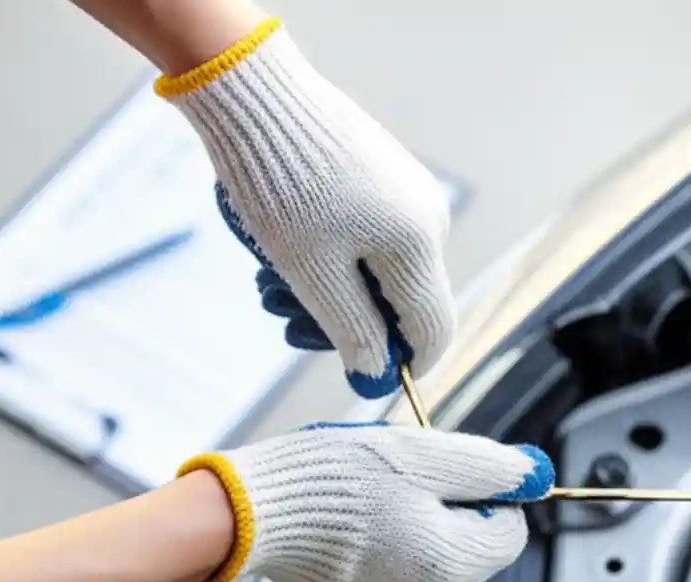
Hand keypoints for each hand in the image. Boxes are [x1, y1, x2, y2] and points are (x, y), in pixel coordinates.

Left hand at [157, 18, 455, 397]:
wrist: (257, 96)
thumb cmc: (283, 188)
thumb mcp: (313, 275)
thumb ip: (353, 331)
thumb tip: (378, 376)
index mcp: (419, 246)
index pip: (434, 331)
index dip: (403, 366)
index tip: (359, 378)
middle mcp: (427, 219)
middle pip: (399, 303)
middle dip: (343, 323)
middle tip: (284, 323)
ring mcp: (406, 194)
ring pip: (376, 271)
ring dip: (325, 291)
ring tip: (267, 284)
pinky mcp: (382, 177)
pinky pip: (365, 238)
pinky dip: (327, 256)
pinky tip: (280, 250)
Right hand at [179, 422, 553, 581]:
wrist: (258, 512)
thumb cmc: (338, 479)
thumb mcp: (425, 455)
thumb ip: (489, 467)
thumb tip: (536, 475)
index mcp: (452, 563)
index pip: (512, 530)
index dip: (489, 491)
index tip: (449, 468)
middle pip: (474, 543)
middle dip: (452, 503)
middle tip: (407, 473)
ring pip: (437, 554)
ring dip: (420, 517)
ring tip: (376, 490)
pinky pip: (401, 568)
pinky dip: (391, 539)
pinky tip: (357, 515)